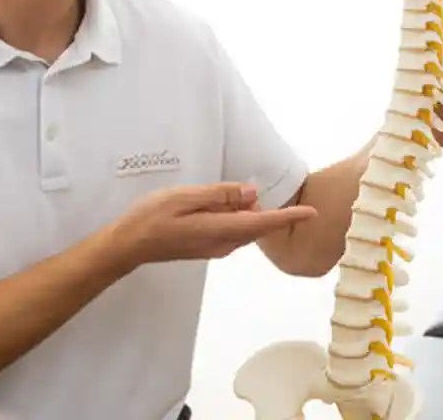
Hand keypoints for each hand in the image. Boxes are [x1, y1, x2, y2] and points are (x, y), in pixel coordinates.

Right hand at [106, 183, 316, 270]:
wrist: (129, 245)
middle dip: (272, 213)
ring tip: (244, 195)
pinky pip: (232, 231)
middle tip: (277, 194)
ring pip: (244, 228)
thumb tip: (252, 193)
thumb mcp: (185, 197)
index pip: (262, 223)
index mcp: (219, 229)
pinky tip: (226, 205)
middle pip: (256, 226)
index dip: (288, 218)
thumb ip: (220, 195)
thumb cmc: (151, 218)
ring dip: (252, 215)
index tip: (312, 213)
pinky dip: (238, 219)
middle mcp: (222, 243)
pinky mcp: (207, 247)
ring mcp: (215, 248)